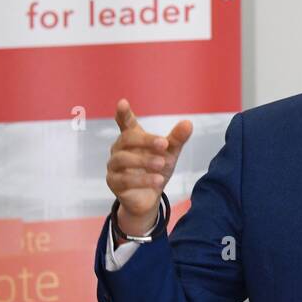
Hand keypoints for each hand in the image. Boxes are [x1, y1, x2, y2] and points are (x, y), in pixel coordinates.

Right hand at [106, 99, 192, 238]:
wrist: (150, 198)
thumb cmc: (157, 170)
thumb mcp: (170, 153)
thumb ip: (177, 139)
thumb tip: (188, 123)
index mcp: (132, 138)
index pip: (125, 123)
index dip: (123, 113)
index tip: (122, 103)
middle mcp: (119, 149)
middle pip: (126, 139)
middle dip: (146, 140)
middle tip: (164, 144)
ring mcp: (114, 166)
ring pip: (123, 159)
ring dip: (144, 161)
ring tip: (162, 164)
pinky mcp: (114, 183)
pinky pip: (124, 180)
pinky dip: (142, 179)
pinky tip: (158, 180)